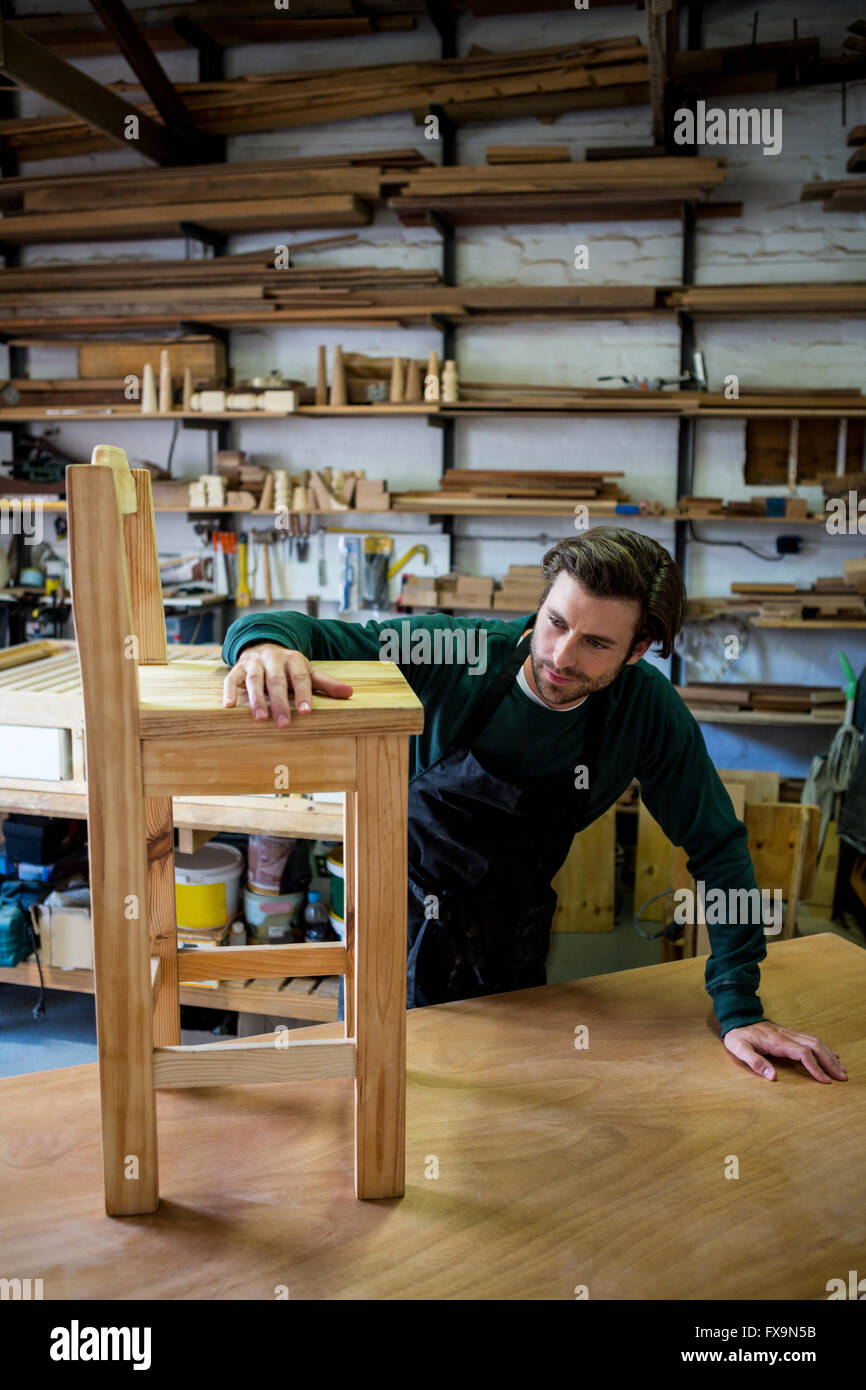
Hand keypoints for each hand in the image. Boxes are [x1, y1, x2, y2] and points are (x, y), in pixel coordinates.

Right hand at [221, 642, 352, 726]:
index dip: (303, 695)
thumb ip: (326, 684)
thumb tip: (350, 693)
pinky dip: (229, 691)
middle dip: (281, 703)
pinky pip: (231, 679)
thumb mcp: (308, 671)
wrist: (262, 645)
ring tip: (260, 719)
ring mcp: (254, 663)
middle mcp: (273, 659)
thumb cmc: (288, 667)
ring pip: (254, 680)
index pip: (300, 678)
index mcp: (293, 659)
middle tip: (284, 724)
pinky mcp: (237, 668)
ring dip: (257, 699)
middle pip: (276, 681)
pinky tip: (228, 706)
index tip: (306, 713)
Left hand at [723, 1020, 847, 1083]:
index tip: (824, 1080)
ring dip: (830, 1055)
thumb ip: (754, 1062)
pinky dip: (824, 1048)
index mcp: (777, 1041)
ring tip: (841, 1069)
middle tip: (842, 1077)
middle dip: (830, 1062)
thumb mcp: (739, 1048)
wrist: (737, 1017)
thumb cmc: (737, 1035)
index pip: (802, 1053)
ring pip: (816, 1041)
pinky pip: (811, 1039)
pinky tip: (832, 1055)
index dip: (815, 1067)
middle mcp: (787, 1035)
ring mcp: (789, 1033)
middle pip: (815, 1046)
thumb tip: (772, 1076)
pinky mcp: (789, 1033)